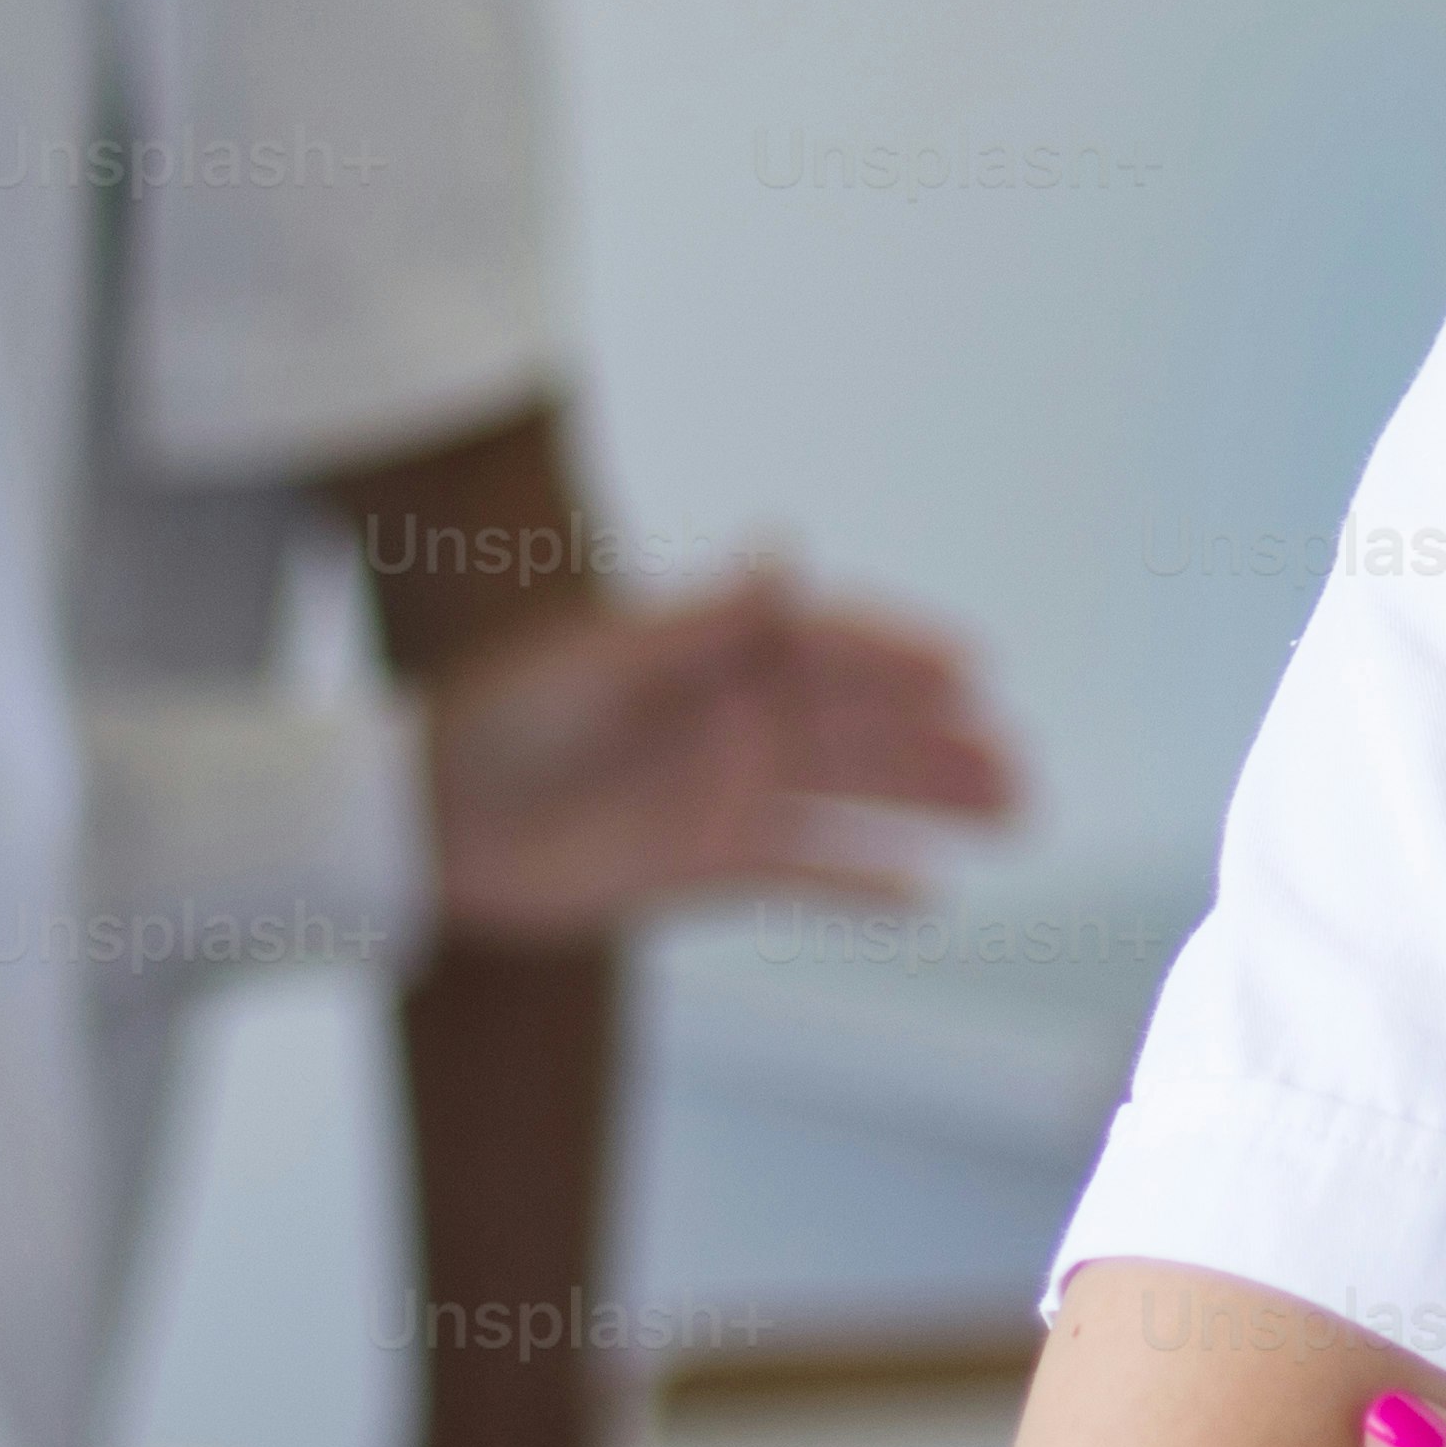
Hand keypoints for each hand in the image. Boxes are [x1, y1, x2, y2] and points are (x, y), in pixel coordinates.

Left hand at [424, 559, 1022, 936]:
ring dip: (927, 804)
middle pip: (861, 730)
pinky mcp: (707, 864)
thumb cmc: (498, 721)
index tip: (972, 669)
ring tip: (1011, 814)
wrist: (425, 826)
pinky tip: (928, 892)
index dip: (901, 656)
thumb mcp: (598, 663)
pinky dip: (862, 882)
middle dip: (941, 744)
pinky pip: (802, 873)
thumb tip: (787, 555)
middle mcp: (735, 722)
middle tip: (1020, 765)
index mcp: (712, 658)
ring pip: (851, 798)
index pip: (829, 649)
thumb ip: (702, 624)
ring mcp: (728, 795)